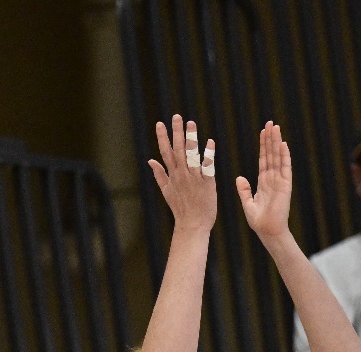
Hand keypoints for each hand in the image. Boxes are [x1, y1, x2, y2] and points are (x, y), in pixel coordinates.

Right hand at [147, 115, 217, 234]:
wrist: (192, 225)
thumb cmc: (181, 209)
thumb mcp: (166, 191)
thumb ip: (159, 174)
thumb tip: (150, 161)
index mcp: (172, 175)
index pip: (165, 152)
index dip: (162, 137)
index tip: (160, 123)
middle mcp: (182, 175)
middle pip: (178, 150)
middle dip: (176, 133)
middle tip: (177, 116)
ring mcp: (194, 179)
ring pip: (191, 156)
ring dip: (191, 139)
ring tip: (191, 123)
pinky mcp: (207, 184)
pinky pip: (207, 167)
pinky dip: (208, 155)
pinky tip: (210, 142)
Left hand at [236, 120, 291, 240]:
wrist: (267, 231)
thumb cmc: (258, 220)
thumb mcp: (247, 203)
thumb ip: (244, 190)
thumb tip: (239, 178)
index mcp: (263, 181)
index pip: (263, 159)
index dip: (263, 145)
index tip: (263, 132)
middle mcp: (273, 178)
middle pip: (271, 154)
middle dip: (271, 139)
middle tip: (270, 123)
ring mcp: (280, 181)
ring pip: (278, 157)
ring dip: (277, 142)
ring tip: (276, 128)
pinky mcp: (286, 186)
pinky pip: (285, 168)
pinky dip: (285, 156)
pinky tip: (283, 145)